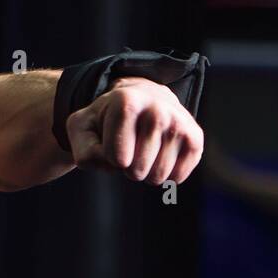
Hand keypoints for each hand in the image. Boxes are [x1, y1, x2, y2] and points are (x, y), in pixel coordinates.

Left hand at [66, 77, 203, 184]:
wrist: (140, 100)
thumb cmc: (105, 119)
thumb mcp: (81, 129)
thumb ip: (85, 151)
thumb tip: (116, 164)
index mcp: (127, 102)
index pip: (115, 158)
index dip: (108, 157)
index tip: (110, 138)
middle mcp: (157, 110)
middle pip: (136, 170)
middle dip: (126, 167)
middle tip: (128, 146)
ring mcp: (179, 123)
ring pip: (157, 176)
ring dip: (145, 172)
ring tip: (142, 148)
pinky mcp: (195, 138)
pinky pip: (177, 177)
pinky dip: (164, 175)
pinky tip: (158, 156)